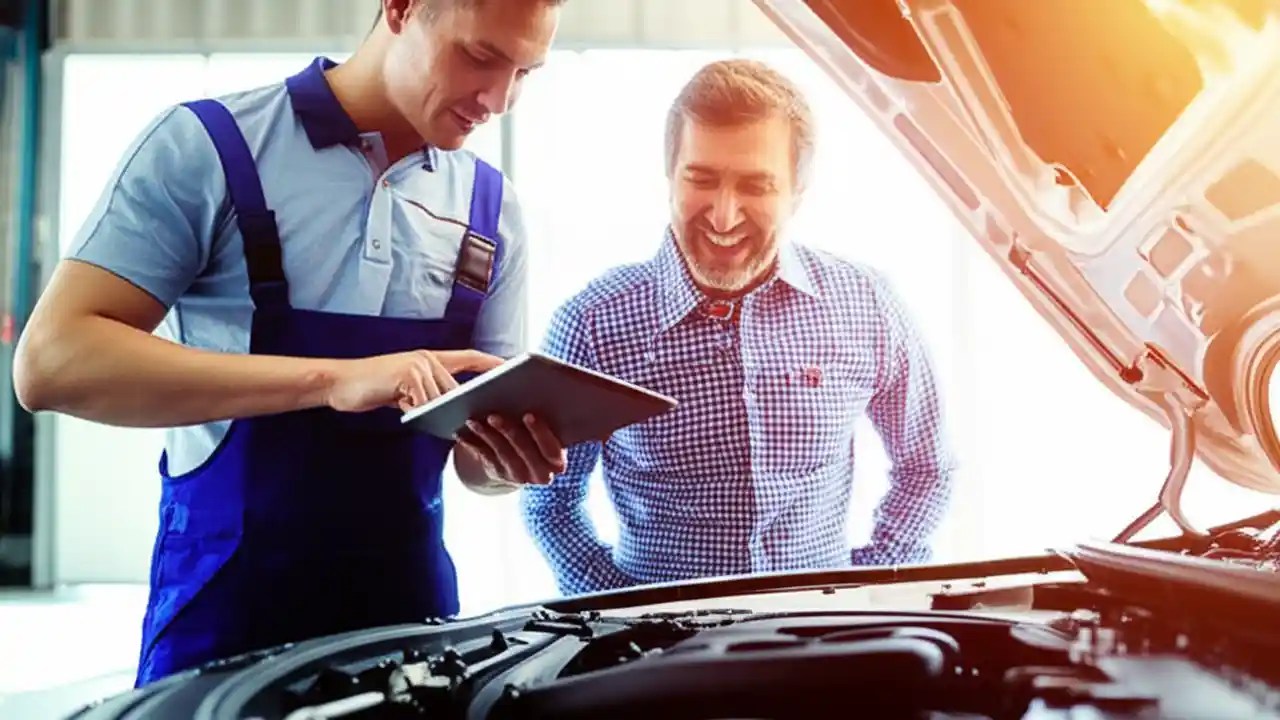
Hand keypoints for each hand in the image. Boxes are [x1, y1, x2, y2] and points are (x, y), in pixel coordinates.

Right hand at [325, 349, 503, 412]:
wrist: (340, 383)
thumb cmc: (373, 388)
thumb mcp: (406, 391)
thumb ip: (427, 397)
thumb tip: (452, 416)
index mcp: (430, 359)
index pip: (469, 357)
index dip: (491, 363)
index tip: (513, 368)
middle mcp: (427, 358)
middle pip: (456, 387)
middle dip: (463, 406)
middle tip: (472, 423)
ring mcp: (417, 364)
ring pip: (440, 397)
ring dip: (438, 414)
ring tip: (442, 426)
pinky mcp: (406, 375)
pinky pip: (423, 400)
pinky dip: (420, 412)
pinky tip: (412, 416)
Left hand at [457, 413, 566, 485]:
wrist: (525, 458)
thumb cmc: (539, 431)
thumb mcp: (547, 427)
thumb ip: (547, 415)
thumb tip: (537, 385)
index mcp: (558, 460)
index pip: (552, 451)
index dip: (541, 433)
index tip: (528, 414)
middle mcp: (541, 474)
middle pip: (526, 453)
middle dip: (509, 433)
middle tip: (494, 415)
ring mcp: (519, 476)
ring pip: (503, 456)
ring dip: (487, 436)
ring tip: (473, 420)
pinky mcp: (499, 474)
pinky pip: (484, 458)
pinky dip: (472, 444)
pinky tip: (460, 432)